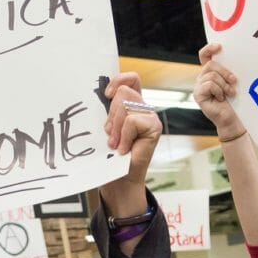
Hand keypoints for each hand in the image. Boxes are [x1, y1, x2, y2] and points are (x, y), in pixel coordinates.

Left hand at [102, 72, 161, 190]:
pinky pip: (132, 121)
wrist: (119, 178)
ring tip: (116, 143)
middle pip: (123, 92)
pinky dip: (124, 136)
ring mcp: (150, 117)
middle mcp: (143, 108)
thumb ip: (109, 112)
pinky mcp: (154, 127)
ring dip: (116, 127)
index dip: (119, 80)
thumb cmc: (112, 156)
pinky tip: (124, 148)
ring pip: (126, 105)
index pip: (131, 79)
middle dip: (111, 115)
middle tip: (110, 135)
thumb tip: (103, 95)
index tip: (107, 94)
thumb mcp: (107, 128)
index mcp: (132, 105)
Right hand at [194, 44, 245, 139]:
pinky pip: (209, 85)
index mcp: (210, 73)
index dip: (209, 48)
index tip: (220, 46)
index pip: (204, 55)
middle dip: (225, 72)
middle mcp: (201, 78)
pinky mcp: (198, 95)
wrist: (232, 119)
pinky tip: (221, 98)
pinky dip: (218, 91)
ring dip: (224, 84)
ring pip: (212, 75)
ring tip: (229, 93)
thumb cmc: (235, 101)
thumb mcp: (233, 82)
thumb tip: (235, 58)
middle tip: (234, 81)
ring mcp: (198, 87)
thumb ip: (229, 71)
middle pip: (210, 65)